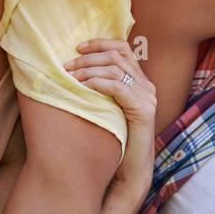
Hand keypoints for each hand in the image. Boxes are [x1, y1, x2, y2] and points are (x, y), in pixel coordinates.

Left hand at [63, 39, 156, 206]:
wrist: (132, 170)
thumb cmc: (116, 141)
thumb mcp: (109, 108)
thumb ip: (103, 90)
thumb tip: (77, 71)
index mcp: (140, 82)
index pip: (123, 48)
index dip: (100, 43)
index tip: (77, 48)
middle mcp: (147, 86)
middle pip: (117, 55)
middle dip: (89, 57)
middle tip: (67, 66)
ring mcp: (147, 97)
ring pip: (115, 68)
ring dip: (88, 69)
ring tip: (70, 77)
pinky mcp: (143, 110)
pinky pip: (117, 87)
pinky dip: (98, 83)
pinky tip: (84, 86)